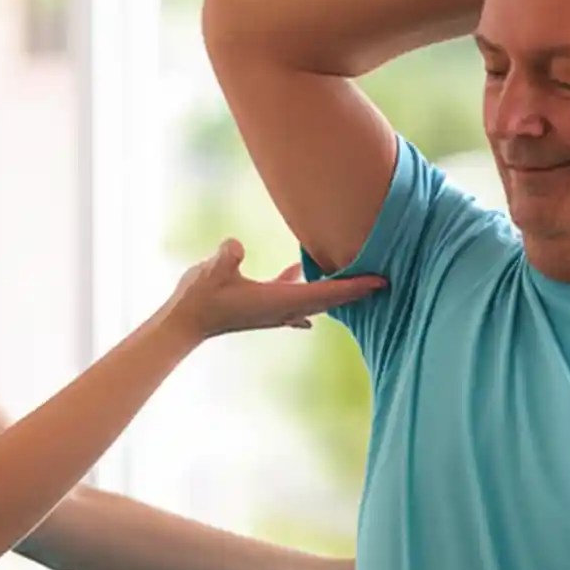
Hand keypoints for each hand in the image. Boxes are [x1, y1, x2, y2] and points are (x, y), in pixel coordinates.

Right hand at [160, 238, 385, 340]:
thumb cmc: (199, 296)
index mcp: (279, 300)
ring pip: (314, 299)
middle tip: (384, 279)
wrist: (185, 322)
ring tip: (353, 279)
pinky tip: (300, 271)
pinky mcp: (262, 307)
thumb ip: (226, 257)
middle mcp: (282, 309)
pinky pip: (293, 295)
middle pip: (329, 299)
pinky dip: (306, 288)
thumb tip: (235, 247)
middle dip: (354, 290)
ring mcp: (274, 311)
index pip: (326, 294)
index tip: (382, 282)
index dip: (355, 287)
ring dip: (333, 291)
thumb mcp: (212, 270)